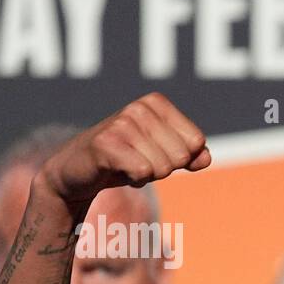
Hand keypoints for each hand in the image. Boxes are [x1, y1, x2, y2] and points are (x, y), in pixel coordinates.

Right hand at [39, 92, 209, 205]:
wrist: (78, 170)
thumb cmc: (125, 159)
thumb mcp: (163, 155)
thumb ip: (191, 155)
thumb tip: (205, 156)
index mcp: (157, 103)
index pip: (197, 142)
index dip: (180, 158)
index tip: (154, 152)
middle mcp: (139, 108)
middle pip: (181, 156)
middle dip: (163, 168)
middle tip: (137, 160)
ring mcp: (121, 124)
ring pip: (163, 167)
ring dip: (146, 175)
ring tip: (125, 164)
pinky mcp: (106, 144)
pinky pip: (143, 172)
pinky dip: (133, 179)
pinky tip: (116, 170)